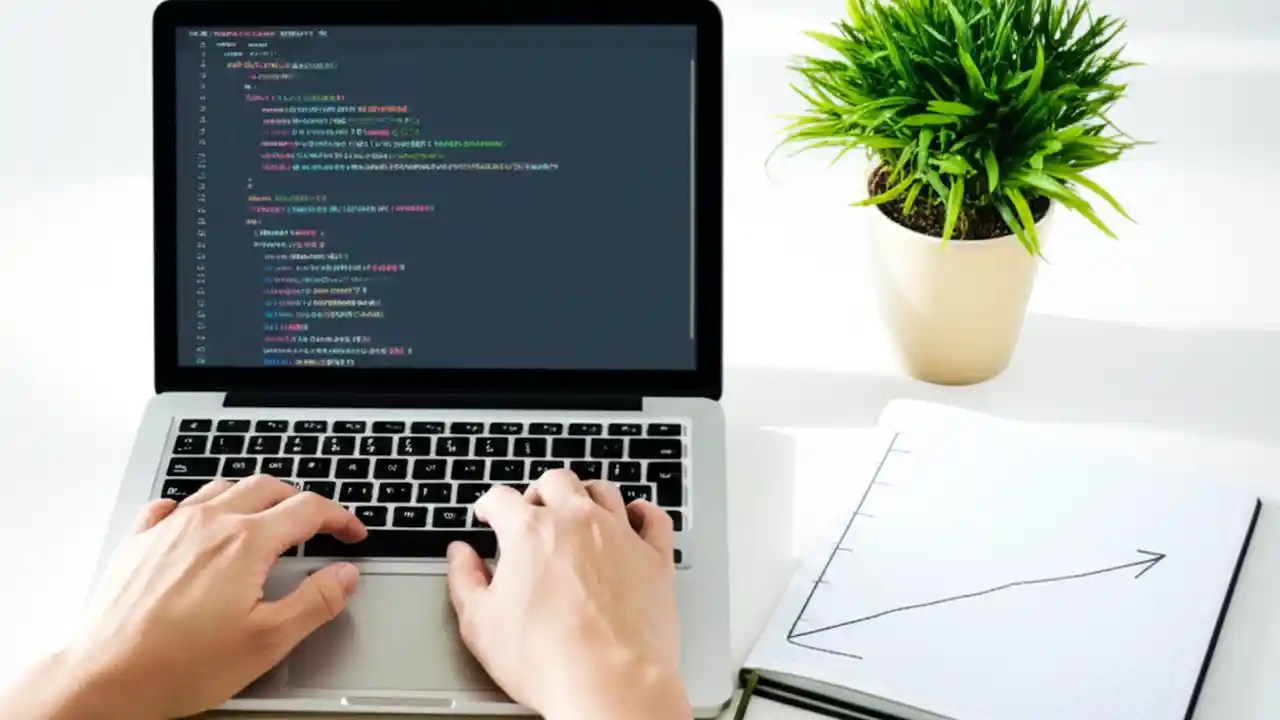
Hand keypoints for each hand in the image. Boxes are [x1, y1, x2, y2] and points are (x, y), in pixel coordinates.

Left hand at [0, 475, 366, 719]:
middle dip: (301, 500)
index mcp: (246, 543)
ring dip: (252, 496)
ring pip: (221, 488)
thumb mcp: (268, 641)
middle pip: (267, 487)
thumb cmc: (179, 666)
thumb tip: (345, 576)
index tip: (352, 533)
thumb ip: (316, 601)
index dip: (339, 518)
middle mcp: (208, 523)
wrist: (105, 680)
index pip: (308, 509)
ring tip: (265, 517)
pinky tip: (195, 522)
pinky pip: (170, 505)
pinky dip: (193, 506)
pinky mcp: (139, 542)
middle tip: (318, 524)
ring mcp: (170, 528)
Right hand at [447, 470, 689, 719]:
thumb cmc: (546, 660)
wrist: (610, 684)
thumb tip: (459, 556)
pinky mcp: (654, 558)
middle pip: (556, 481)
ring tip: (578, 512)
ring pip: (603, 491)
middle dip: (539, 492)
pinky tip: (635, 517)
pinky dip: (643, 512)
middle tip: (533, 512)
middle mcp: (577, 522)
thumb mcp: (480, 625)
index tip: (488, 515)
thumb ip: (465, 580)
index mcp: (530, 532)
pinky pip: (654, 518)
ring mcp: (620, 536)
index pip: (501, 498)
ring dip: (586, 495)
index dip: (488, 506)